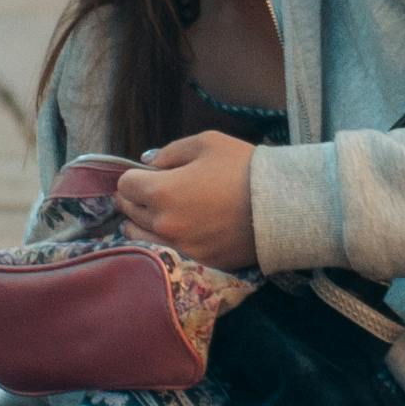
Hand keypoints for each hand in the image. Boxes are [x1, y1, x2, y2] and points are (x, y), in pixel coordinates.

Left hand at [116, 132, 257, 270]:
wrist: (280, 205)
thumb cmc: (243, 167)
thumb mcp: (206, 143)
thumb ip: (170, 152)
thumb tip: (147, 162)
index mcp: (161, 191)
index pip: (124, 185)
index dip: (134, 176)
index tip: (146, 175)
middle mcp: (162, 223)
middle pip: (129, 211)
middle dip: (135, 198)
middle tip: (149, 192)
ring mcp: (178, 246)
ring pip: (139, 237)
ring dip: (142, 223)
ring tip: (159, 213)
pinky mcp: (196, 261)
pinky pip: (165, 251)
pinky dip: (165, 240)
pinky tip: (179, 230)